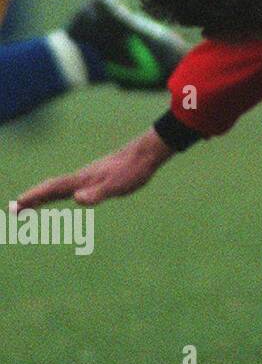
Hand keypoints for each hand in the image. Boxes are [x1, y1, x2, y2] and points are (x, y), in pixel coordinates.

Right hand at [15, 128, 173, 208]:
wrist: (146, 153)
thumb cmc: (132, 171)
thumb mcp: (116, 186)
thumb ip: (97, 193)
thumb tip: (77, 199)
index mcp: (81, 180)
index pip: (52, 189)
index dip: (33, 197)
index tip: (15, 206)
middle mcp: (81, 177)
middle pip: (50, 189)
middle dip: (31, 199)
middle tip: (13, 210)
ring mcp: (88, 176)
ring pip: (60, 187)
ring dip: (43, 196)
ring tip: (29, 205)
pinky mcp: (97, 177)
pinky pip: (71, 186)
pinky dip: (60, 193)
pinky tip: (65, 196)